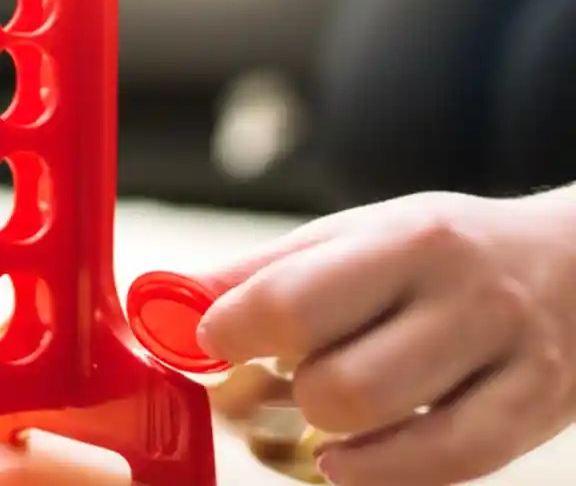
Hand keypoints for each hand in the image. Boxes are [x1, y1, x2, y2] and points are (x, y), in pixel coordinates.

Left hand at [197, 190, 575, 484]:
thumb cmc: (440, 251)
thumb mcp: (356, 236)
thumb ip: (263, 270)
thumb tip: (166, 299)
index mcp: (406, 241)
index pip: (289, 302)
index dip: (229, 335)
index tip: (214, 340)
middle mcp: (462, 298)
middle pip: (334, 382)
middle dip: (281, 389)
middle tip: (273, 375)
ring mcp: (506, 361)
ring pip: (378, 427)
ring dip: (321, 430)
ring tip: (314, 409)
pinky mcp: (531, 413)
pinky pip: (442, 467)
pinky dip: (376, 472)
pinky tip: (348, 457)